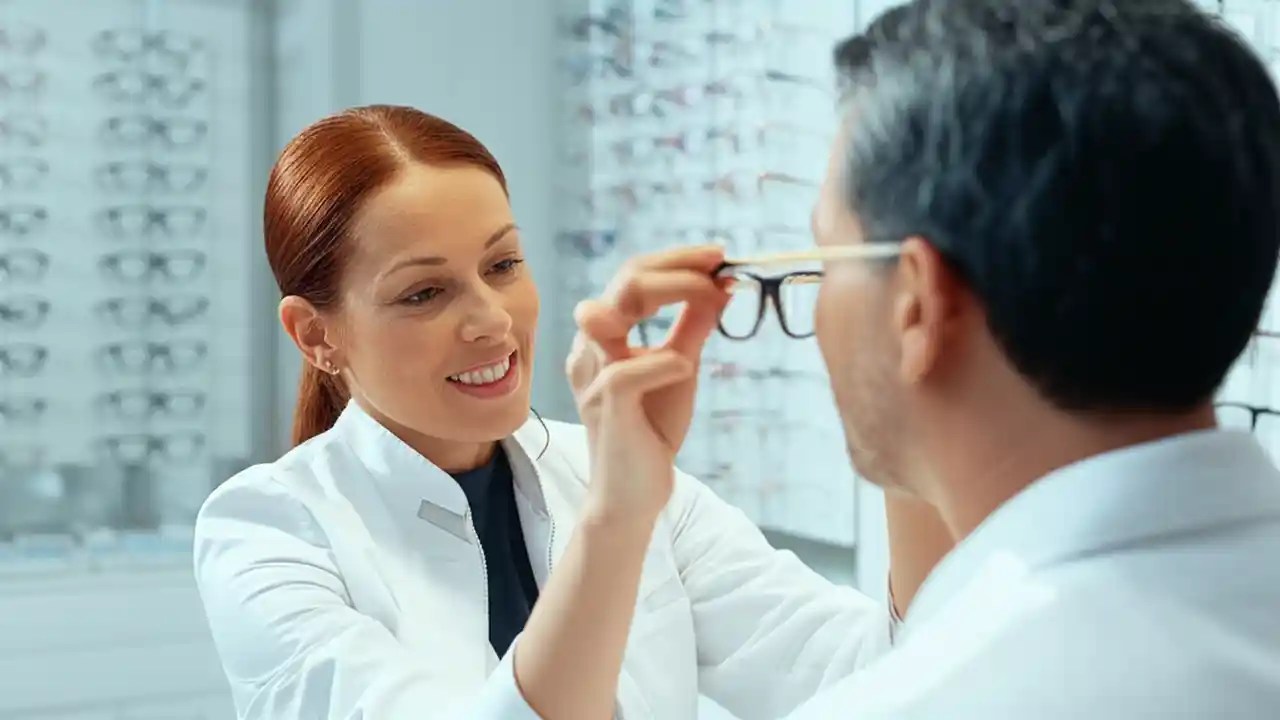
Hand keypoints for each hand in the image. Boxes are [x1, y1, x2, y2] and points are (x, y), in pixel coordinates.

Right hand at [566, 245, 730, 521]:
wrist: (632, 495)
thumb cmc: (649, 431)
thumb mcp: (678, 368)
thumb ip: (692, 328)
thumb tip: (721, 286)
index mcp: (605, 333)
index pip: (633, 276)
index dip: (677, 260)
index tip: (720, 255)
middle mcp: (591, 347)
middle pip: (625, 281)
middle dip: (678, 265)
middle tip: (720, 262)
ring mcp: (593, 376)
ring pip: (612, 310)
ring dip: (669, 292)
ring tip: (711, 295)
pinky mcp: (605, 408)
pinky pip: (627, 373)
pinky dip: (663, 363)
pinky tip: (686, 367)